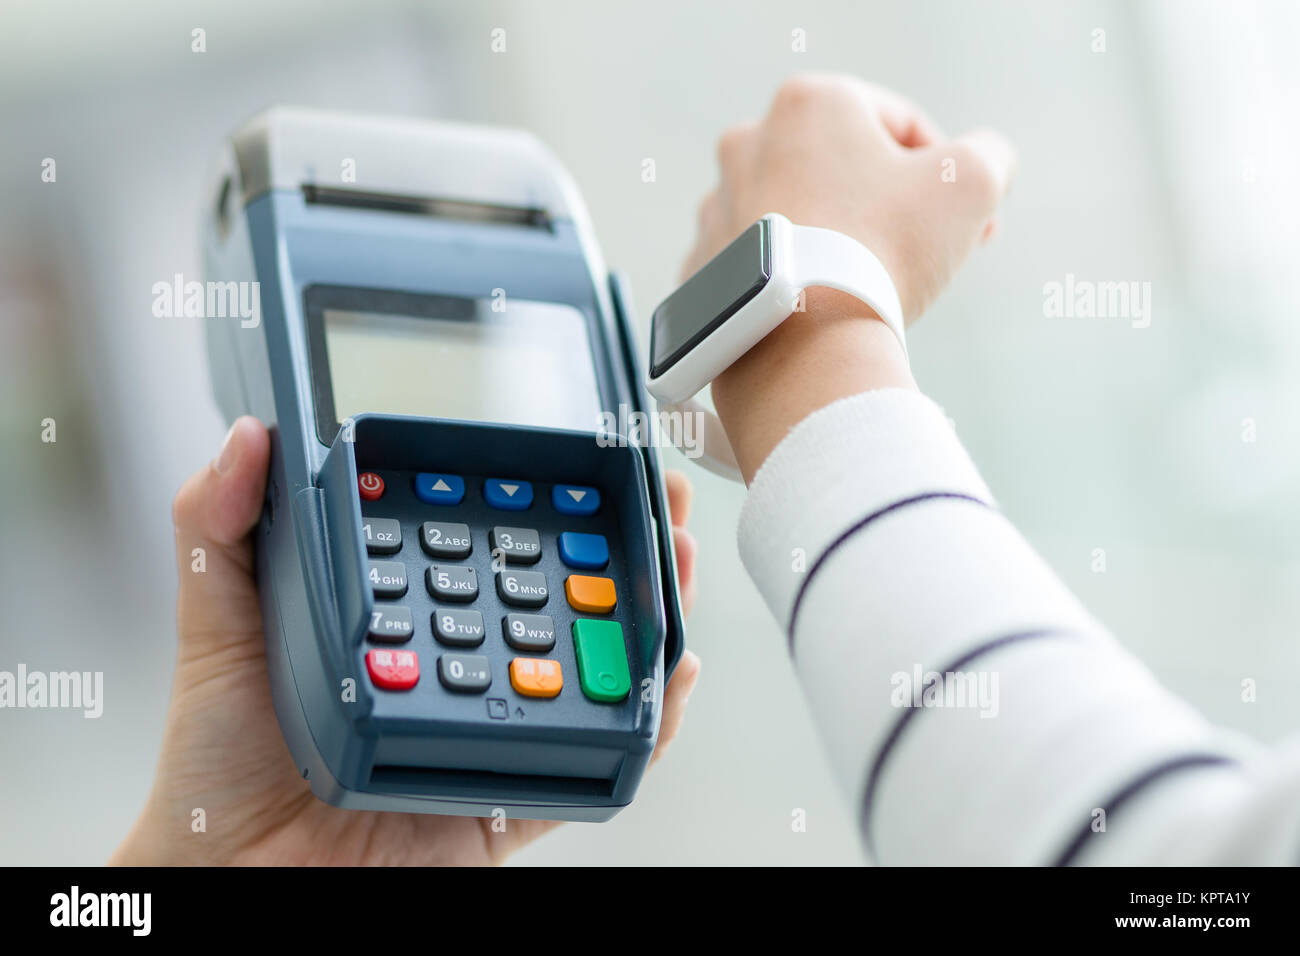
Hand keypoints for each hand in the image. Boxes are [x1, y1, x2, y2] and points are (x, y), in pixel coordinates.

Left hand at [110, 417, 701, 865]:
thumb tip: (248, 439)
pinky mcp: (507, 796)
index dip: (545, 500)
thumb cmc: (221, 763)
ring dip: (650, 613)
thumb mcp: (217, 627)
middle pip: (561, 598)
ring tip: (676, 560)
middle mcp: (459, 669)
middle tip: (659, 494)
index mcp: (405, 621)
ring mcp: (490, 728)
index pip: (489, 548)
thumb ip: (221, 530)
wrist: (234, 872)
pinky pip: (589, 762)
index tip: (582, 454)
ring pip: (591, 667)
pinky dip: (644, 724)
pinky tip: (666, 674)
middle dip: (625, 544)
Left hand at [693, 74, 1015, 480]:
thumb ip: (990, 152)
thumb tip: (983, 158)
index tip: (965, 222)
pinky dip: (794, 281)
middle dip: (887, 205)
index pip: (898, 124)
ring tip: (867, 286)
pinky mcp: (701, 268)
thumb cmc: (886, 252)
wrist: (805, 348)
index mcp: (807, 103)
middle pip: (842, 170)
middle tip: (921, 254)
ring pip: (799, 217)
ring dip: (837, 240)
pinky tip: (822, 309)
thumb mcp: (972, 182)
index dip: (944, 170)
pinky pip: (763, 267)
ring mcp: (715, 208)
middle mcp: (746, 144)